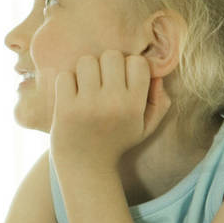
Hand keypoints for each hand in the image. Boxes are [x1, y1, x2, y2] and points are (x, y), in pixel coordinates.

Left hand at [48, 51, 169, 169]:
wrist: (85, 166)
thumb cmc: (115, 142)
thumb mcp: (145, 127)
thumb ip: (159, 103)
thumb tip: (157, 75)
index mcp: (134, 106)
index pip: (137, 62)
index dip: (128, 65)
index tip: (121, 77)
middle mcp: (113, 103)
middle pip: (111, 55)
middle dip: (105, 64)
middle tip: (101, 79)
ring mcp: (88, 105)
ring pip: (86, 61)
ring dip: (84, 70)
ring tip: (85, 85)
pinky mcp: (65, 108)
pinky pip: (64, 76)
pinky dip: (66, 81)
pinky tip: (70, 94)